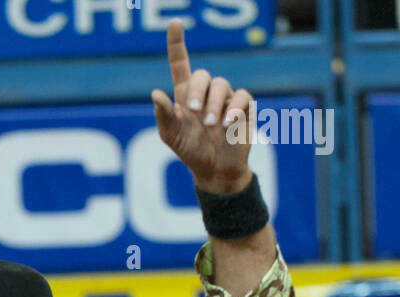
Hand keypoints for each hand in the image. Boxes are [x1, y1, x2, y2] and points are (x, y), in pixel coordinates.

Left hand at [150, 19, 254, 193]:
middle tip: (193, 111)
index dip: (177, 43)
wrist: (214, 171)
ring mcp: (226, 98)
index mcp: (185, 95)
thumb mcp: (172, 137)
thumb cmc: (191, 151)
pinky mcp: (244, 108)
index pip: (180, 64)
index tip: (175, 23)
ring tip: (209, 124)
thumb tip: (155, 93)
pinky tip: (226, 124)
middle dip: (197, 91)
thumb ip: (164, 116)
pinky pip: (242, 97)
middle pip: (202, 75)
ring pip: (222, 85)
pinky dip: (234, 109)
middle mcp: (206, 92)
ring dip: (214, 104)